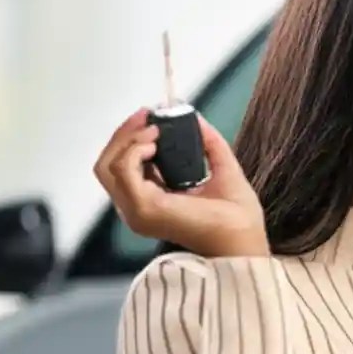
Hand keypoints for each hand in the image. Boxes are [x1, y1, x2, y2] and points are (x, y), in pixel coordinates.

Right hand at [93, 107, 269, 256]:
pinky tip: (154, 144)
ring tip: (155, 131)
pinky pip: (122, 171)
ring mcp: (137, 210)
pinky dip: (134, 150)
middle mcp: (137, 208)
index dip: (130, 138)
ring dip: (129, 140)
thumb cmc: (237, 217)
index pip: (121, 167)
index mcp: (150, 201)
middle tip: (147, 116)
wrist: (244, 237)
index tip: (150, 116)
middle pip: (107, 164)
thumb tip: (197, 118)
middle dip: (124, 134)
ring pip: (108, 166)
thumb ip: (209, 144)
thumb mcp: (221, 169)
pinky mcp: (144, 208)